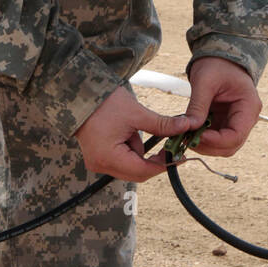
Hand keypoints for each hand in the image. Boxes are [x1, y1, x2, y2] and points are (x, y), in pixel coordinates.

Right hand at [74, 86, 198, 182]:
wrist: (81, 94)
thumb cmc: (106, 102)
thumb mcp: (137, 113)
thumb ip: (162, 125)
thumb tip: (186, 126)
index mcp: (109, 157)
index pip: (143, 171)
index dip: (164, 164)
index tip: (179, 156)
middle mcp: (101, 165)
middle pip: (136, 172)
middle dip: (152, 159)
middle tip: (168, 145)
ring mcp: (97, 162)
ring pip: (130, 166)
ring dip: (139, 151)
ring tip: (132, 128)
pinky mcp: (98, 156)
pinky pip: (121, 160)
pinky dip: (129, 149)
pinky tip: (125, 132)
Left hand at [186, 57, 261, 157]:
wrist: (221, 56)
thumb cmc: (217, 64)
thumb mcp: (205, 81)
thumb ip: (198, 105)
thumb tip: (189, 127)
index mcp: (248, 106)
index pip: (236, 135)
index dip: (216, 141)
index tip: (196, 137)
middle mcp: (246, 118)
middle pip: (231, 145)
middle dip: (209, 146)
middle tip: (187, 139)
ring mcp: (236, 121)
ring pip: (222, 145)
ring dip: (204, 144)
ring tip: (185, 135)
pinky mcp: (225, 122)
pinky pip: (215, 137)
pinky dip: (201, 138)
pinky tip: (188, 132)